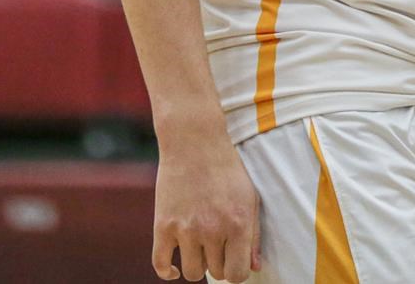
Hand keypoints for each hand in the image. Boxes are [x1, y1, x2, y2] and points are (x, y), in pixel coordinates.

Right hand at [150, 129, 260, 281]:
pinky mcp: (163, 225)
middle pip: (216, 273)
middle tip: (217, 246)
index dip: (237, 271)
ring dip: (197, 264)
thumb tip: (253, 267)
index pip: (238, 274)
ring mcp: (185, 229)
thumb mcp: (249, 198)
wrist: (194, 142)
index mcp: (238, 225)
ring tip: (199, 248)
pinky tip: (175, 268)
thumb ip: (253, 235)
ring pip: (192, 273)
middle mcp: (212, 230)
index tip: (233, 261)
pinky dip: (167, 272)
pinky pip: (161, 264)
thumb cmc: (226, 169)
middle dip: (219, 264)